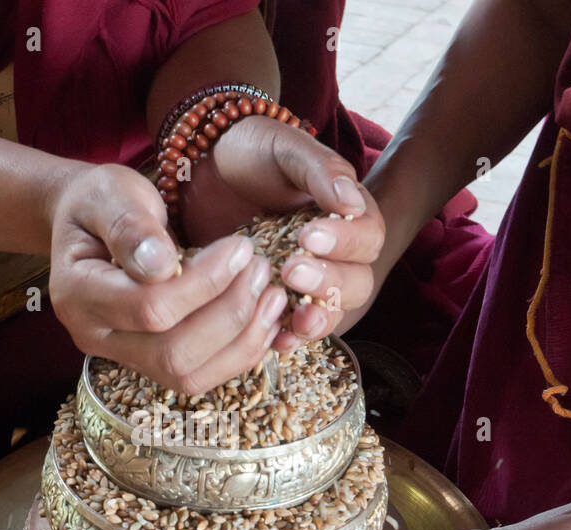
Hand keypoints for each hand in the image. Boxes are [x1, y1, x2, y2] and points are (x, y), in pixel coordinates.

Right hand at [48, 164, 287, 392]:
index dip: (204, 284)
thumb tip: (161, 264)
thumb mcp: (110, 194)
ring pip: (188, 375)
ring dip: (241, 340)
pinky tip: (264, 319)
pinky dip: (239, 353)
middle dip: (229, 315)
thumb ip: (130, 225)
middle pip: (171, 354)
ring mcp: (123, 357)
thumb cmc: (101, 203)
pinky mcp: (151, 363)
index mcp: (77, 293)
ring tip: (271, 295)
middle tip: (261, 270)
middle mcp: (95, 337)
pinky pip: (199, 377)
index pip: (149, 308)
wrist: (92, 223)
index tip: (241, 247)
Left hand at [178, 116, 385, 350]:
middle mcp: (335, 254)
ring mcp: (307, 283)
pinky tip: (276, 340)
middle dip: (329, 281)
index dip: (346, 242)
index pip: (368, 237)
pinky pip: (294, 331)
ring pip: (332, 312)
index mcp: (348, 215)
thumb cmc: (251, 154)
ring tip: (296, 318)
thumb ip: (321, 170)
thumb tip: (351, 202)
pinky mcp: (276, 303)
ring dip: (318, 318)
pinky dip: (289, 339)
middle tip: (293, 270)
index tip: (309, 235)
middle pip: (357, 282)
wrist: (203, 170)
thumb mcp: (285, 149)